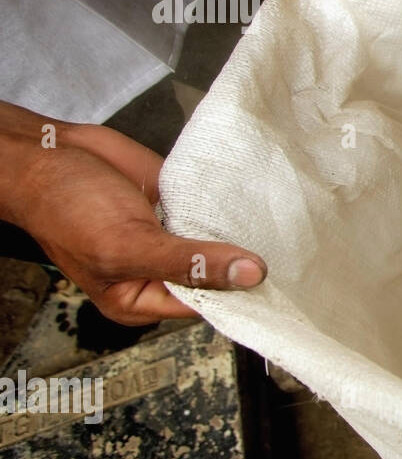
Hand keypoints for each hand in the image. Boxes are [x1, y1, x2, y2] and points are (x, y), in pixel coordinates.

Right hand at [0, 104, 265, 325]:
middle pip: (218, 275)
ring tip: (288, 228)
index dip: (240, 295)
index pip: (206, 306)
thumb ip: (189, 262)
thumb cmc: (67, 208)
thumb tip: (249, 275)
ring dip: (243, 233)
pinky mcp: (180, 205)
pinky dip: (232, 207)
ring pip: (220, 242)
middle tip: (295, 253)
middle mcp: (161, 272)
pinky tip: (261, 202)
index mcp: (142, 299)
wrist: (49, 152)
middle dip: (246, 263)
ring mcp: (173, 237)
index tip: (282, 283)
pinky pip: (216, 211)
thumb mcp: (128, 245)